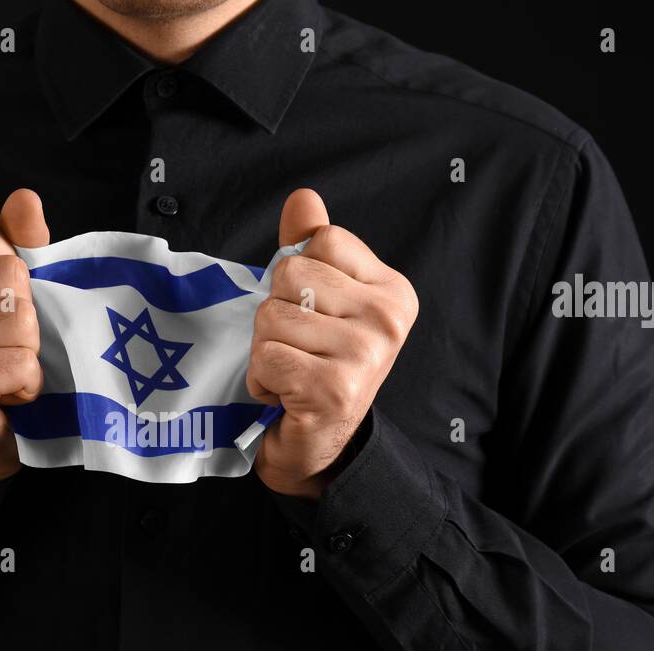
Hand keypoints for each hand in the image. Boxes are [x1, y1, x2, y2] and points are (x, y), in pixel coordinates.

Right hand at [0, 189, 49, 483]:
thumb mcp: (7, 290)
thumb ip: (16, 243)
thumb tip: (26, 198)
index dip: (6, 264)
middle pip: (10, 274)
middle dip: (24, 316)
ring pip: (21, 320)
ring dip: (27, 353)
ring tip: (1, 367)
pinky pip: (21, 363)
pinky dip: (26, 384)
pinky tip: (1, 392)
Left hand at [247, 188, 418, 499]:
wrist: (318, 449)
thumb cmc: (316, 370)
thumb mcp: (319, 302)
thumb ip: (311, 248)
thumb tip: (304, 197)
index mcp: (392, 291)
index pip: (322, 239)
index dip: (297, 275)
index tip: (312, 315)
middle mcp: (387, 320)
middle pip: (291, 273)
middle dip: (276, 314)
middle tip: (297, 349)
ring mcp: (365, 355)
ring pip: (272, 316)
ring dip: (265, 350)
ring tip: (290, 373)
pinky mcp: (334, 389)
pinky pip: (267, 356)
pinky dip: (262, 379)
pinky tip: (284, 396)